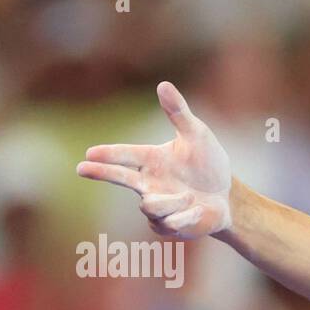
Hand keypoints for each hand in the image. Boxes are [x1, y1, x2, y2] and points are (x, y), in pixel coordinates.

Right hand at [77, 81, 232, 238]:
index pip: (125, 155)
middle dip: (102, 173)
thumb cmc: (209, 164)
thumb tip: (163, 84)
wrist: (227, 198)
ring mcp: (156, 205)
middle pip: (120, 178)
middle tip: (82, 168)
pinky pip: (170, 222)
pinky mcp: (167, 225)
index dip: (108, 154)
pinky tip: (199, 211)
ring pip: (151, 205)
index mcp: (151, 160)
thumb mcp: (197, 135)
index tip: (89, 153)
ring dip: (175, 201)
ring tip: (192, 197)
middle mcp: (148, 182)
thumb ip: (178, 113)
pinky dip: (188, 216)